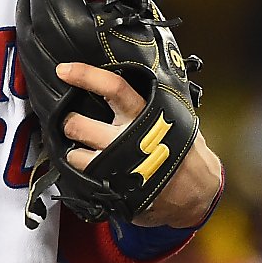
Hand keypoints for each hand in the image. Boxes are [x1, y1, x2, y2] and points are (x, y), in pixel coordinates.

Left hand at [55, 61, 222, 228]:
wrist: (195, 192)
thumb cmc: (185, 152)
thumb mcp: (176, 118)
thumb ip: (154, 99)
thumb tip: (137, 75)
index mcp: (144, 116)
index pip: (114, 88)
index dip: (87, 76)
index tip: (65, 70)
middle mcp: (126, 140)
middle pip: (79, 124)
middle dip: (69, 121)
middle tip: (72, 121)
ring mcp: (116, 168)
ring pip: (75, 155)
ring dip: (74, 152)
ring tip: (84, 149)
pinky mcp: (111, 190)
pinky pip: (82, 180)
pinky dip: (82, 174)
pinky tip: (93, 170)